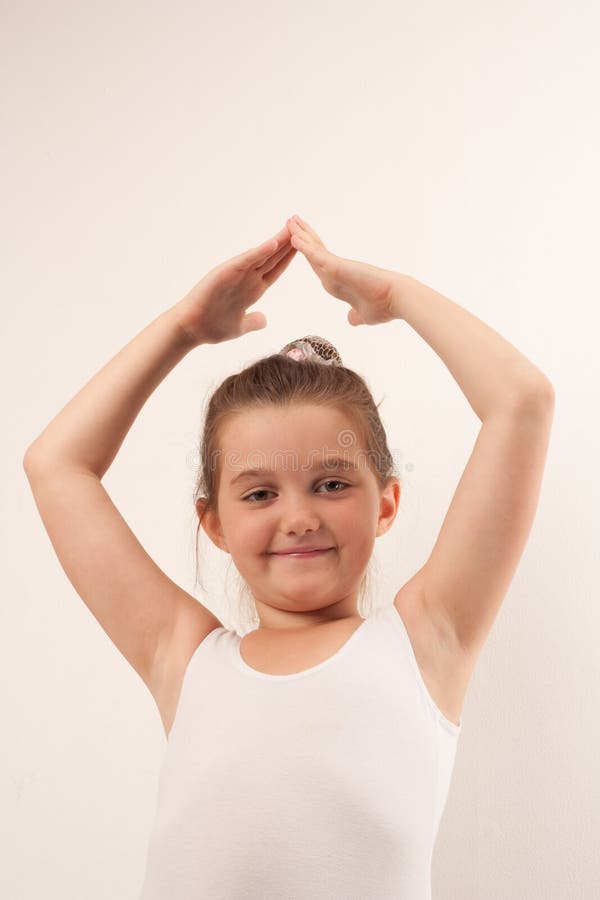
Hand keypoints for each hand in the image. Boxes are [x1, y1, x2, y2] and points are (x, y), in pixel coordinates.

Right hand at [175, 225, 296, 344]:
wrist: (191, 328)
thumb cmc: (212, 327)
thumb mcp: (240, 326)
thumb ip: (253, 321)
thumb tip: (265, 320)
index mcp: (253, 290)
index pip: (276, 270)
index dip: (289, 259)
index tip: (302, 248)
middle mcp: (247, 279)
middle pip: (272, 258)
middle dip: (287, 244)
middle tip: (300, 227)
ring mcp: (238, 274)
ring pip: (262, 255)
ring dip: (277, 242)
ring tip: (291, 227)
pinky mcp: (226, 272)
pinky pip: (246, 260)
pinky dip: (259, 252)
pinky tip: (272, 243)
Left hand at [286, 214, 397, 325]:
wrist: (397, 299)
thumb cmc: (385, 307)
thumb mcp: (363, 315)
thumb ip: (355, 315)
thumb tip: (351, 319)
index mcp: (338, 283)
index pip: (318, 265)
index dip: (308, 253)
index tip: (299, 243)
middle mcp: (335, 273)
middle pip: (313, 251)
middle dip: (302, 237)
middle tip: (291, 221)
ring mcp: (336, 268)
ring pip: (313, 249)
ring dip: (300, 235)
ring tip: (290, 220)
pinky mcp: (337, 267)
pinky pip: (316, 255)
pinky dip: (304, 246)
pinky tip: (294, 238)